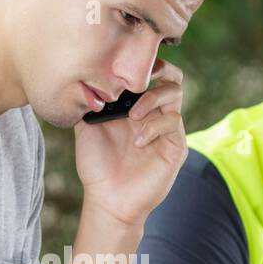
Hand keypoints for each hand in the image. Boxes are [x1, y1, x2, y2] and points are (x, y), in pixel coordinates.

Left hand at [74, 57, 187, 228]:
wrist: (107, 200)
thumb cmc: (97, 167)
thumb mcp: (87, 127)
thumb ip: (91, 101)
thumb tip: (86, 75)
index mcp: (135, 107)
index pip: (149, 75)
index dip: (142, 64)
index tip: (125, 63)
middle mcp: (153, 114)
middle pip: (171, 77)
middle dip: (159, 70)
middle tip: (140, 77)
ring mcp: (166, 129)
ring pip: (175, 93)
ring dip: (152, 98)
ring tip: (132, 116)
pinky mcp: (176, 146)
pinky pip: (173, 122)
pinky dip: (155, 126)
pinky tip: (138, 140)